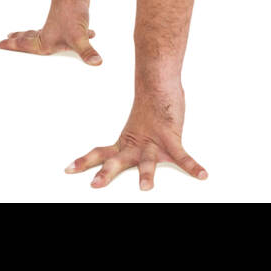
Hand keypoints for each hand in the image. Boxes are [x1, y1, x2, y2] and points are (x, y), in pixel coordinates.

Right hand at [0, 7, 101, 64]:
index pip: (24, 46)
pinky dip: (65, 31)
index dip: (12, 46)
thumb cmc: (71, 14)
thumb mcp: (80, 38)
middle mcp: (48, 33)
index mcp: (45, 41)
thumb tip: (97, 62)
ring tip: (27, 34)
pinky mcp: (66, 18)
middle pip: (29, 37)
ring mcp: (56, 24)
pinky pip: (61, 27)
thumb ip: (87, 53)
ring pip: (43, 31)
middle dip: (19, 40)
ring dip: (35, 34)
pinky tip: (85, 32)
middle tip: (6, 38)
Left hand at [65, 90, 207, 189]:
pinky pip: (183, 156)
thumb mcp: (138, 126)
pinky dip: (193, 166)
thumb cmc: (151, 104)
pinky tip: (202, 175)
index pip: (101, 152)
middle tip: (95, 185)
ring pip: (147, 161)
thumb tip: (130, 147)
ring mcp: (154, 141)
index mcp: (126, 141)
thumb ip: (134, 140)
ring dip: (145, 174)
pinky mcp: (171, 138)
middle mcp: (137, 144)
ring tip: (145, 189)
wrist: (159, 81)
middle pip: (118, 161)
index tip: (68, 169)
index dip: (85, 161)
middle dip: (107, 173)